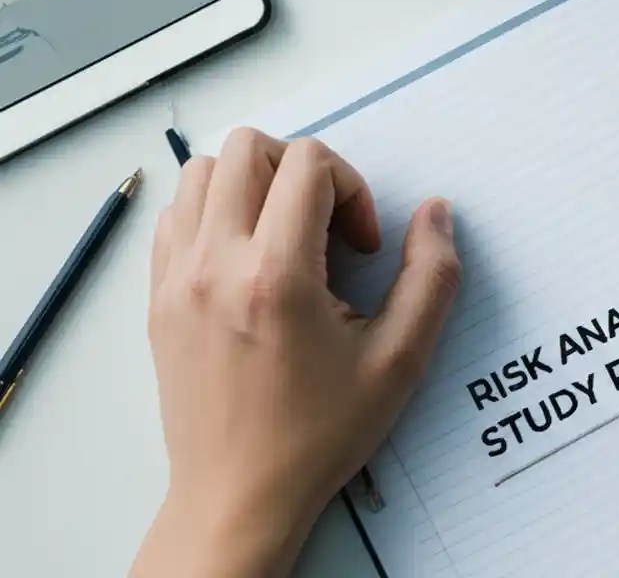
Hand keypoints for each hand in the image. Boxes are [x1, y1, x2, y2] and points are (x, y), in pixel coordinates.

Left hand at [133, 129, 460, 576]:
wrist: (239, 494)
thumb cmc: (319, 434)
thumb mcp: (399, 361)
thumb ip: (431, 278)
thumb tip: (435, 213)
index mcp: (276, 275)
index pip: (308, 164)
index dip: (353, 188)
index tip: (361, 245)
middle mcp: (215, 264)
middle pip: (248, 148)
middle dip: (302, 170)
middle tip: (327, 226)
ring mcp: (176, 279)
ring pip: (202, 172)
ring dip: (253, 185)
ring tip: (286, 236)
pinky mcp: (158, 297)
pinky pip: (176, 215)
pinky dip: (215, 213)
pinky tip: (249, 259)